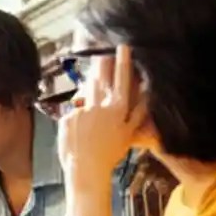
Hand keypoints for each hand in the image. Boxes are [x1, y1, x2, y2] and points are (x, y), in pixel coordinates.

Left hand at [57, 44, 145, 186]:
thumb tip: (147, 94)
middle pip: (100, 78)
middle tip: (101, 52)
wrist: (86, 169)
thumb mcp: (129, 133)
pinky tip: (77, 130)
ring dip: (88, 87)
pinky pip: (73, 111)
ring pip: (86, 92)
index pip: (121, 80)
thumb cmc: (110, 153)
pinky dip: (75, 117)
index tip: (122, 46)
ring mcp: (82, 110)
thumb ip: (138, 112)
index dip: (122, 62)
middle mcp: (100, 106)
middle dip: (101, 64)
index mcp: (117, 109)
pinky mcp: (67, 116)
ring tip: (90, 98)